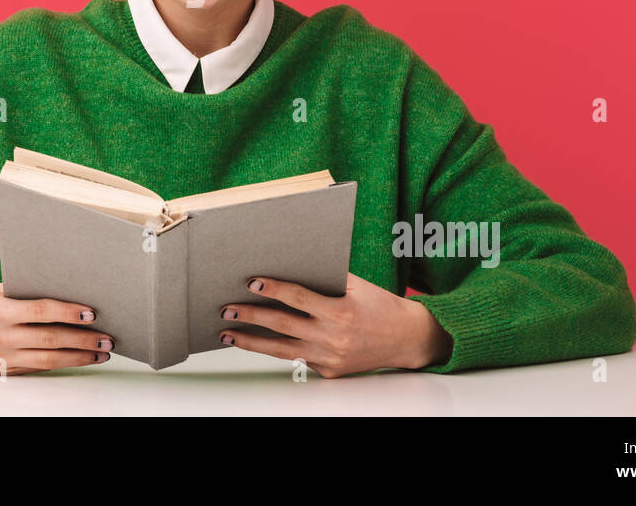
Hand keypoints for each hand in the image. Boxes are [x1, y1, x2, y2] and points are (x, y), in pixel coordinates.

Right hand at [0, 283, 114, 374]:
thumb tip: (66, 288)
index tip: (91, 313)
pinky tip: (78, 359)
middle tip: (107, 338)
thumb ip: (24, 291)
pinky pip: (38, 369)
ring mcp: (1, 357)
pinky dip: (61, 364)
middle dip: (82, 339)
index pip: (40, 310)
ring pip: (47, 359)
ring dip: (78, 357)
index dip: (68, 312)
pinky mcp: (3, 371)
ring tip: (100, 352)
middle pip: (49, 338)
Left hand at [218, 272, 452, 377]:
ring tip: (228, 334)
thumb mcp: (357, 286)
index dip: (274, 290)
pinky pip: (299, 359)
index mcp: (340, 311)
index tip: (251, 282)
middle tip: (227, 310)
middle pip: (283, 326)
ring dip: (251, 342)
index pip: (298, 298)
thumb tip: (290, 263)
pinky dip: (276, 350)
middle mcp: (333, 338)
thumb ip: (326, 278)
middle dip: (251, 317)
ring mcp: (330, 358)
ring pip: (282, 351)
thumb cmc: (381, 306)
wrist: (408, 339)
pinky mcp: (330, 372)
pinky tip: (256, 342)